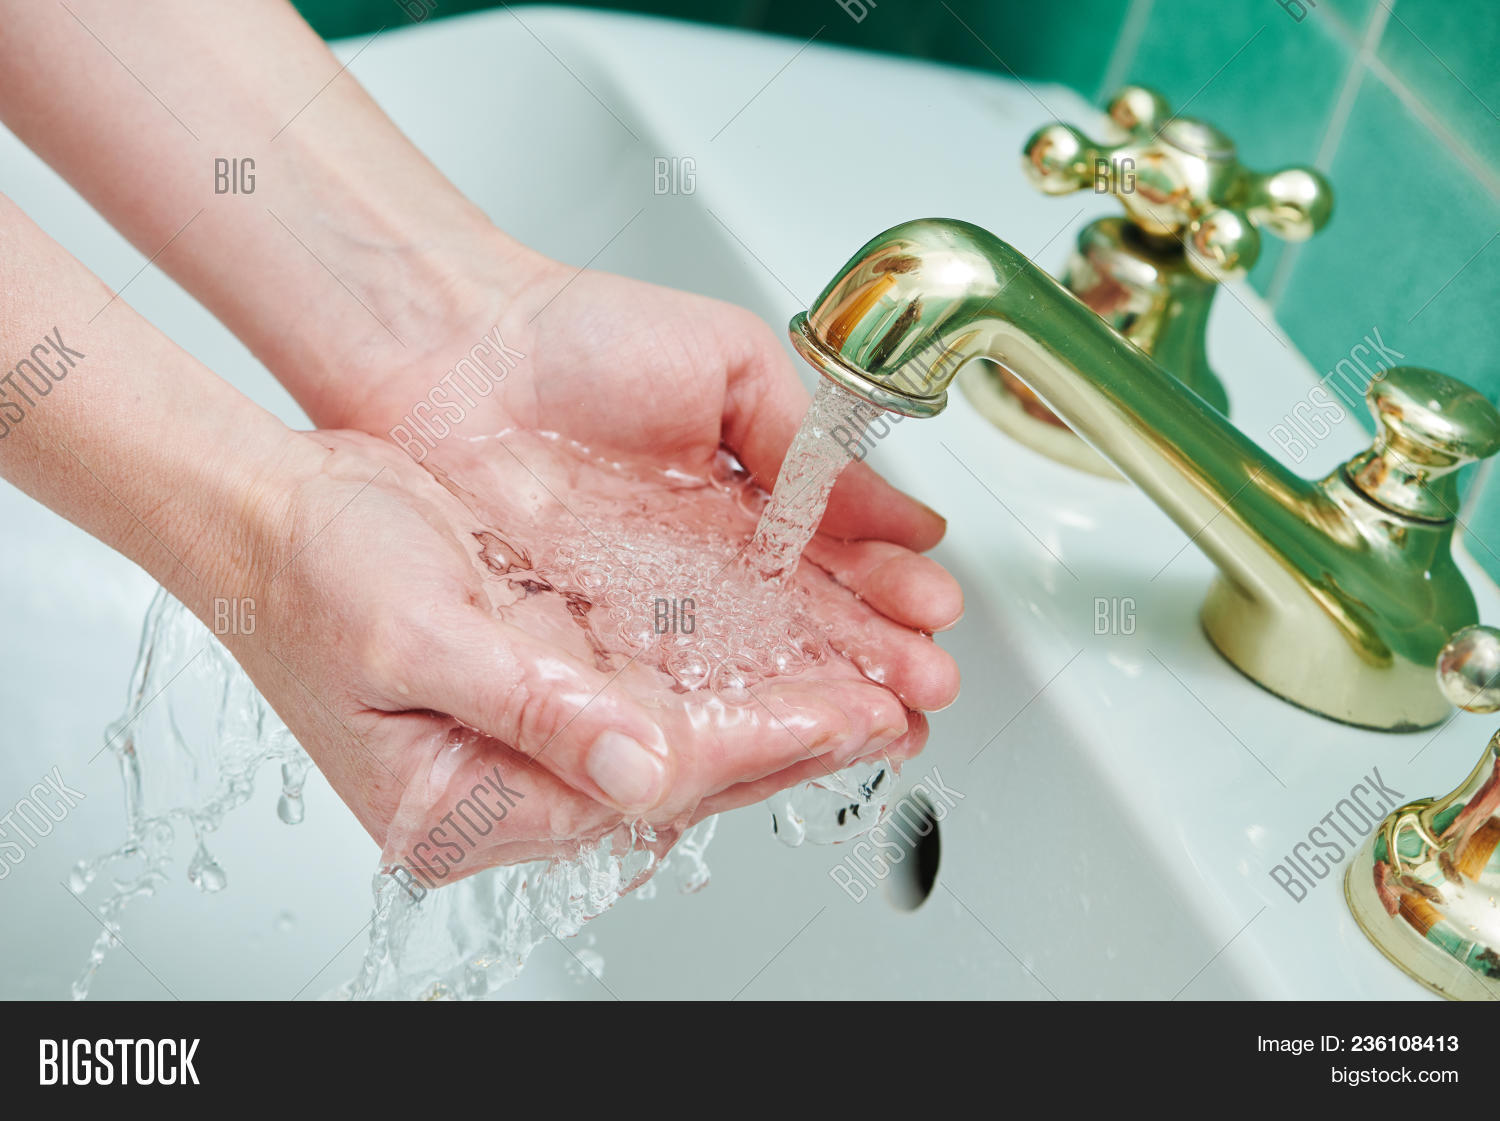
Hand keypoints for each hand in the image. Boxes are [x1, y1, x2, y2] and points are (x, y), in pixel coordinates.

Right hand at [230, 428, 934, 881]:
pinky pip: (667, 684)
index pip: (660, 779)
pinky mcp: (555, 681)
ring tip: (881, 681)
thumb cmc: (310, 576)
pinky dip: (737, 664)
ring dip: (787, 698)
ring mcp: (542, 731)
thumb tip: (641, 768)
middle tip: (906, 706)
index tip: (860, 716)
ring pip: (695, 726)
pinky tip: (799, 646)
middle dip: (804, 732)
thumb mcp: (412, 639)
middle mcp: (521, 779)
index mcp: (475, 802)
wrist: (267, 512)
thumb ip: (533, 711)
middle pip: (694, 766)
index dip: (770, 742)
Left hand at [330, 246, 963, 707]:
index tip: (935, 612)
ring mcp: (644, 610)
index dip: (887, 590)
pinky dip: (718, 713)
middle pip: (801, 631)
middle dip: (872, 663)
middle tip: (927, 689)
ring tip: (879, 723)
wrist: (451, 349)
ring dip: (815, 700)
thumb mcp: (729, 364)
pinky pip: (661, 688)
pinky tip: (773, 728)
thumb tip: (902, 511)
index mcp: (744, 499)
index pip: (833, 561)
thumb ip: (810, 443)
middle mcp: (700, 566)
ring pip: (743, 671)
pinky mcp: (582, 645)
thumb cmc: (579, 337)